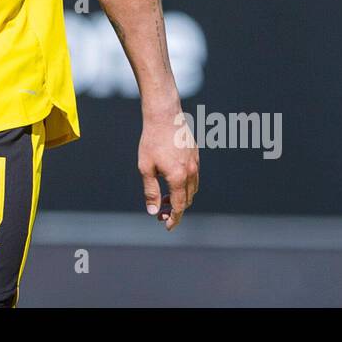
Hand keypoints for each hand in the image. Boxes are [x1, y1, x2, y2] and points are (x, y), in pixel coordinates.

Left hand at [138, 109, 198, 230]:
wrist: (164, 115)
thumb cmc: (151, 140)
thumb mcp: (146, 168)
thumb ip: (151, 191)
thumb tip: (153, 211)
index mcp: (178, 177)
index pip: (179, 206)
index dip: (173, 219)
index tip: (167, 226)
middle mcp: (191, 172)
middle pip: (187, 200)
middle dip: (175, 209)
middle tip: (161, 212)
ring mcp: (196, 163)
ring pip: (192, 189)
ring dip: (181, 197)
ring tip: (165, 197)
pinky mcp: (196, 155)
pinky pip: (194, 176)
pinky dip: (186, 185)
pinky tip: (172, 180)